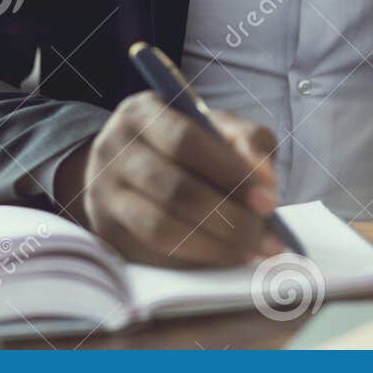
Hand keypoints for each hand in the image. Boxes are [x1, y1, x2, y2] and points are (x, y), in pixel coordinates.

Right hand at [56, 92, 280, 266]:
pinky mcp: (105, 230)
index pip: (185, 141)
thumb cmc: (185, 146)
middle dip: (229, 219)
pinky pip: (151, 254)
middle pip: (173, 189)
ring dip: (213, 246)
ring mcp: (103, 192)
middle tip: (266, 239)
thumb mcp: (216, 127)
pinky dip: (192, 260)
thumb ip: (248, 141)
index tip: (269, 201)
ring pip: (160, 227)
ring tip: (248, 252)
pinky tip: (221, 259)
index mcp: (143, 112)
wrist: (127, 167)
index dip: (230, 172)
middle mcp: (113, 148)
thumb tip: (265, 183)